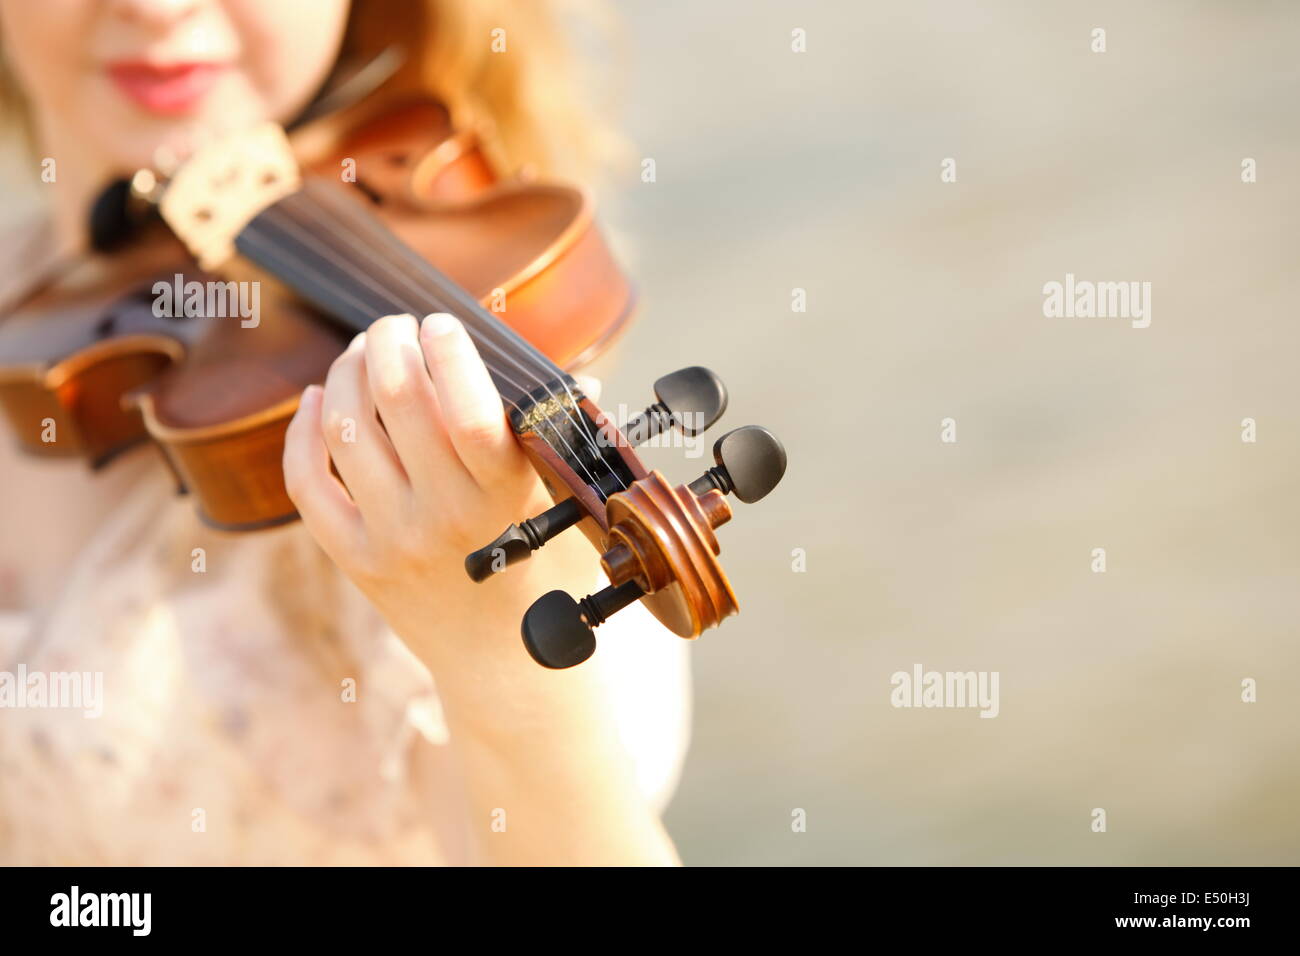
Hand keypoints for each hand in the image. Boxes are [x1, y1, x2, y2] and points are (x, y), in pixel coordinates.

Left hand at [282, 312, 584, 665]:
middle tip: (395, 325)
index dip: (448, 352)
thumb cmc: (550, 574)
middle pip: (395, 402)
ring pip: (347, 431)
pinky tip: (316, 400)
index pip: (466, 410)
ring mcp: (394, 541)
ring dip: (348, 374)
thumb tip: (572, 380)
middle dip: (389, 343)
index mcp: (506, 499)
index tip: (444, 324)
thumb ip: (566, 439)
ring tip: (364, 353)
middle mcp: (445, 519)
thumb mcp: (571, 507)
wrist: (508, 666)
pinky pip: (309, 483)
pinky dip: (304, 431)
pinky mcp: (356, 561)